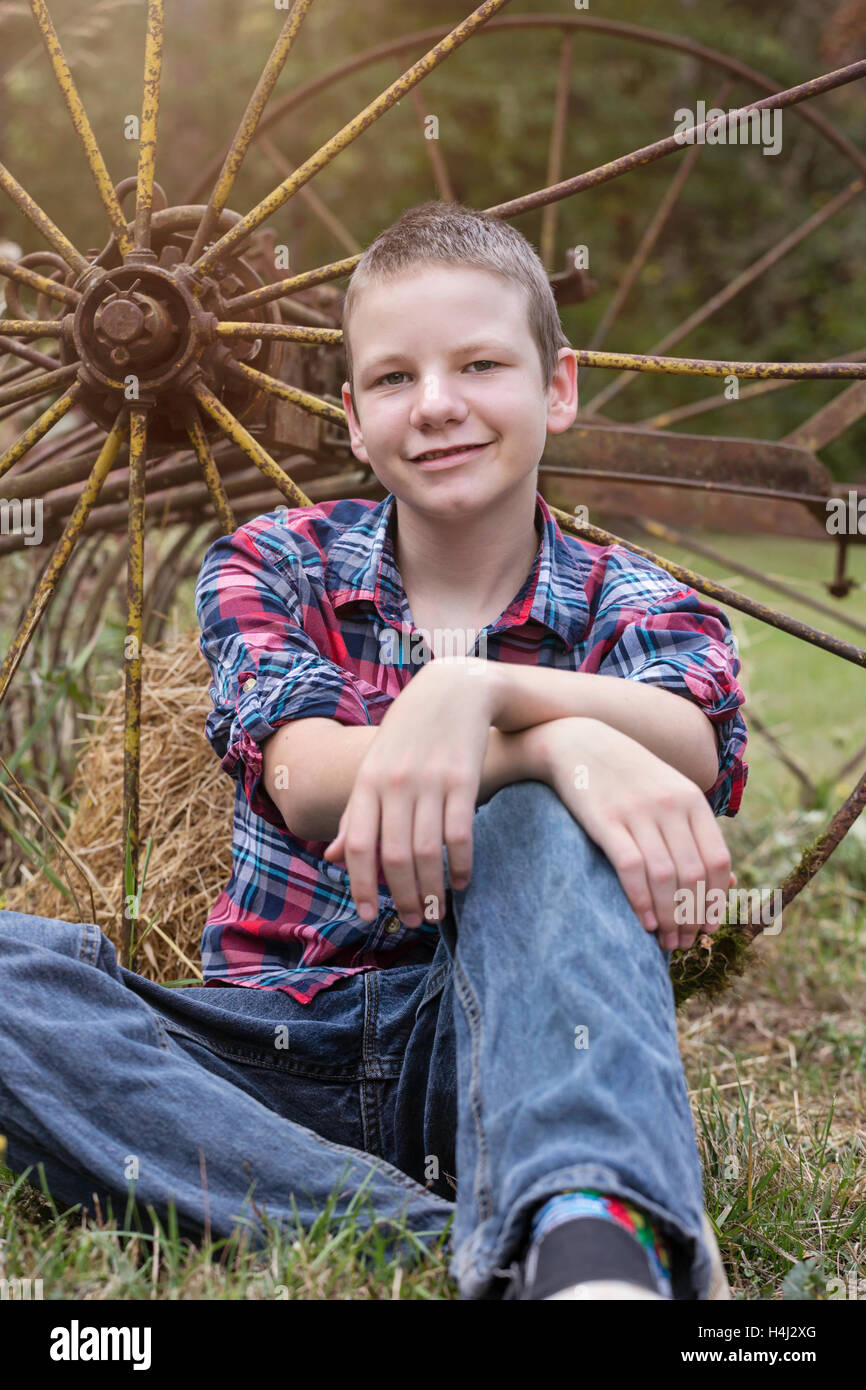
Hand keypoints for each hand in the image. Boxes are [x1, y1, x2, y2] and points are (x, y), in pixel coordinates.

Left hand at [323, 658, 495, 926]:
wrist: (454, 687)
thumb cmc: (410, 733)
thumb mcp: (374, 766)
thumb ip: (356, 813)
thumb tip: (334, 858)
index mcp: (367, 781)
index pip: (358, 845)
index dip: (359, 885)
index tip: (366, 916)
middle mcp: (395, 783)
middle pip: (393, 857)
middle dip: (400, 897)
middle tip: (409, 922)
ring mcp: (430, 780)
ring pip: (427, 852)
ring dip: (430, 891)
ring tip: (434, 913)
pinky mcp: (464, 778)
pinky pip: (460, 834)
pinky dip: (460, 865)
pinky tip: (461, 882)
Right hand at [539, 716, 734, 951]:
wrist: (576, 742)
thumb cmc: (626, 775)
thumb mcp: (670, 794)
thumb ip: (696, 833)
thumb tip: (728, 883)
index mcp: (691, 800)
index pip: (717, 860)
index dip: (715, 899)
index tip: (707, 926)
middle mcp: (670, 805)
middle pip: (693, 873)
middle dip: (691, 916)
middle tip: (683, 943)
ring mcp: (638, 812)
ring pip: (666, 876)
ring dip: (668, 916)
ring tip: (665, 940)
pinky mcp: (605, 820)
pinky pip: (632, 868)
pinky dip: (641, 901)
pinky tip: (643, 922)